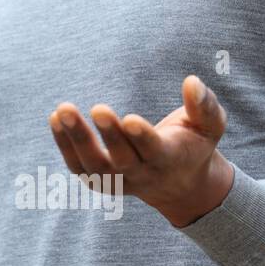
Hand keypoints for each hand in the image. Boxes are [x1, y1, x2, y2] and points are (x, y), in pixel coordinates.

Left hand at [48, 74, 234, 227]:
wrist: (179, 184)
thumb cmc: (193, 144)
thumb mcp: (210, 126)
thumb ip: (204, 105)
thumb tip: (191, 81)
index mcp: (169, 160)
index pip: (153, 151)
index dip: (141, 138)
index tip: (130, 119)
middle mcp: (141, 174)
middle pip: (122, 160)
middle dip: (109, 135)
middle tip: (98, 108)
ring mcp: (118, 180)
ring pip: (94, 166)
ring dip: (77, 139)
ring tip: (62, 111)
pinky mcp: (99, 180)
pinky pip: (78, 165)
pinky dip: (64, 145)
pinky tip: (55, 119)